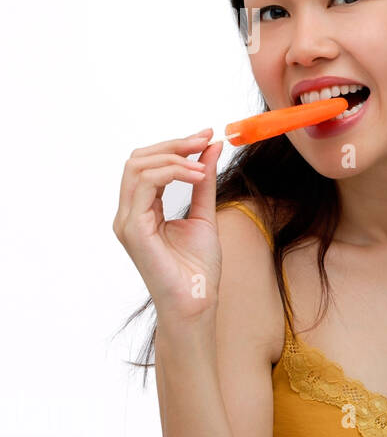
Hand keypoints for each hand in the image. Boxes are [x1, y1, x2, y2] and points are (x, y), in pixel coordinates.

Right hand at [113, 129, 223, 320]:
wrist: (197, 300)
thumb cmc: (198, 267)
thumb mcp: (204, 214)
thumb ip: (203, 183)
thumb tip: (210, 148)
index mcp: (142, 209)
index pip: (148, 164)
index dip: (176, 146)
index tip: (206, 136)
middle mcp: (128, 213)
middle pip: (138, 160)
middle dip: (173, 145)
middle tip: (204, 139)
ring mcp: (127, 221)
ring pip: (137, 168)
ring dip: (174, 158)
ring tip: (203, 166)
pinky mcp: (133, 229)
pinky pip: (143, 186)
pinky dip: (172, 173)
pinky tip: (197, 176)